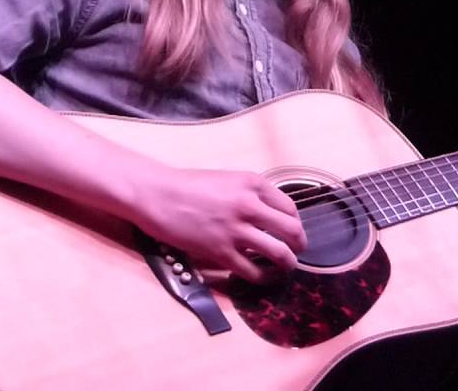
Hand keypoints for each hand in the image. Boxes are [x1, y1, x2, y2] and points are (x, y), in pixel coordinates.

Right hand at [131, 166, 307, 283]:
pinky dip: (262, 278)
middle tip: (295, 252)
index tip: (290, 232)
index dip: (295, 223)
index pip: (290, 208)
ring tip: (284, 269)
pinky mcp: (220, 252)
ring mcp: (235, 230)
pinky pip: (253, 272)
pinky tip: (261, 277)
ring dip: (287, 265)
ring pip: (279, 254)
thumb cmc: (189, 186)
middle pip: (293, 231)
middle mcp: (249, 206)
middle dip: (299, 246)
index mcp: (253, 184)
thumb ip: (250, 195)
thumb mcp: (227, 180)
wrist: (158, 194)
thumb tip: (269, 216)